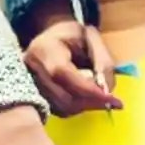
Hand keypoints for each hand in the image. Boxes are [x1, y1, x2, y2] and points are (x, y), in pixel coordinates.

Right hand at [23, 0, 121, 116]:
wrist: (51, 37)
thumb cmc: (72, 35)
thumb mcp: (92, 37)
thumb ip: (102, 61)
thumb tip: (107, 90)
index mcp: (44, 49)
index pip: (63, 74)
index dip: (89, 90)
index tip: (113, 100)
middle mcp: (31, 69)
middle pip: (63, 96)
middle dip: (91, 101)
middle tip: (112, 102)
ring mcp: (31, 85)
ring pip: (62, 107)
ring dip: (86, 106)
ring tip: (100, 97)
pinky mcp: (35, 96)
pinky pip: (59, 110)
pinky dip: (78, 107)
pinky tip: (87, 98)